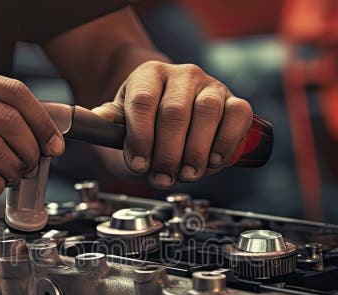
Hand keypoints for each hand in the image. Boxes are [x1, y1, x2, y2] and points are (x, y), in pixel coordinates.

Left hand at [92, 61, 252, 188]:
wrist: (173, 114)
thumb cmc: (147, 121)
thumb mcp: (123, 122)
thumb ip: (110, 124)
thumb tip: (98, 119)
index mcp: (150, 75)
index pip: (144, 101)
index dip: (140, 137)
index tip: (138, 164)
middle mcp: (182, 75)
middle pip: (175, 112)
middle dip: (167, 152)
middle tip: (162, 177)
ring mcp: (211, 86)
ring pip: (207, 112)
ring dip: (196, 151)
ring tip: (187, 174)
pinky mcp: (234, 101)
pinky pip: (238, 115)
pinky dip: (227, 141)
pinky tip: (214, 160)